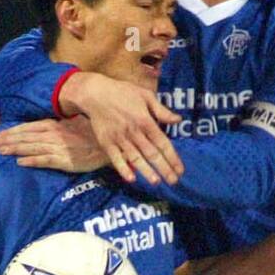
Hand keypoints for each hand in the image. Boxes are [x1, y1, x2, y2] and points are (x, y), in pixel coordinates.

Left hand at [0, 117, 109, 172]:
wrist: (109, 144)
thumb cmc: (92, 134)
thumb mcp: (73, 125)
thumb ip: (58, 126)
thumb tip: (46, 126)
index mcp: (54, 125)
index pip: (28, 127)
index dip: (11, 131)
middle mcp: (53, 134)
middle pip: (25, 137)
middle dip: (7, 140)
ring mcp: (58, 147)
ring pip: (31, 147)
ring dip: (15, 149)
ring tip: (0, 151)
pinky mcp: (65, 161)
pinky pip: (45, 160)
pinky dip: (32, 161)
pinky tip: (20, 162)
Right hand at [64, 71, 183, 185]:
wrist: (95, 93)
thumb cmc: (122, 92)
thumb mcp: (145, 95)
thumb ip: (161, 110)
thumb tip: (178, 120)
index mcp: (145, 120)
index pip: (163, 143)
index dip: (172, 157)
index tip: (180, 170)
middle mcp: (134, 131)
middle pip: (151, 153)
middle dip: (164, 169)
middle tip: (174, 181)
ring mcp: (120, 138)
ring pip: (136, 157)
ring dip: (146, 171)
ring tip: (156, 182)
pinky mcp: (106, 143)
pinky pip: (116, 158)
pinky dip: (123, 169)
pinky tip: (131, 179)